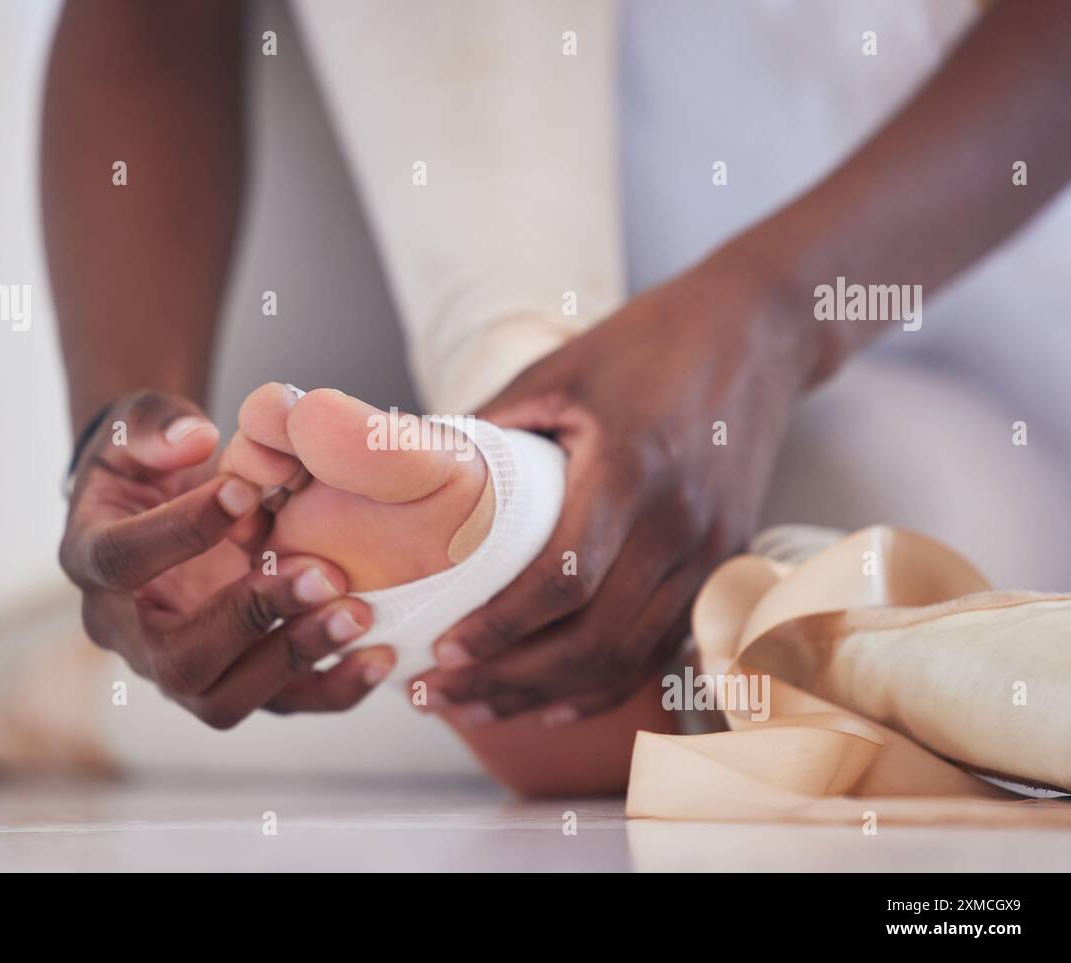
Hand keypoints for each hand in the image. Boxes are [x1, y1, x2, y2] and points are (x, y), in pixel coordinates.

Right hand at [59, 390, 392, 728]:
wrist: (166, 500)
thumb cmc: (152, 460)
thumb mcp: (138, 425)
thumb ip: (156, 426)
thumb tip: (194, 442)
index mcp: (92, 561)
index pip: (122, 562)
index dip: (179, 532)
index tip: (242, 493)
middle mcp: (128, 633)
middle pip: (177, 659)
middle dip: (250, 620)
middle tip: (320, 575)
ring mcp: (179, 668)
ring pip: (224, 700)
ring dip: (293, 661)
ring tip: (356, 614)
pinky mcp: (232, 681)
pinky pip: (280, 705)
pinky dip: (331, 689)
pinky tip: (379, 658)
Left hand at [415, 254, 821, 725]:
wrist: (756, 332)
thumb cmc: (648, 343)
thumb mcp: (557, 371)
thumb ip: (488, 431)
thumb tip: (413, 483)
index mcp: (633, 470)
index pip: (562, 579)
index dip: (499, 626)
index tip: (443, 649)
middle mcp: (681, 524)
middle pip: (593, 639)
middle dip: (510, 680)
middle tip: (442, 694)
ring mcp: (712, 550)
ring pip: (627, 657)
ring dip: (549, 695)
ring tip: (480, 709)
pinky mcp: (725, 562)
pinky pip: (661, 647)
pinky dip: (604, 685)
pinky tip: (552, 704)